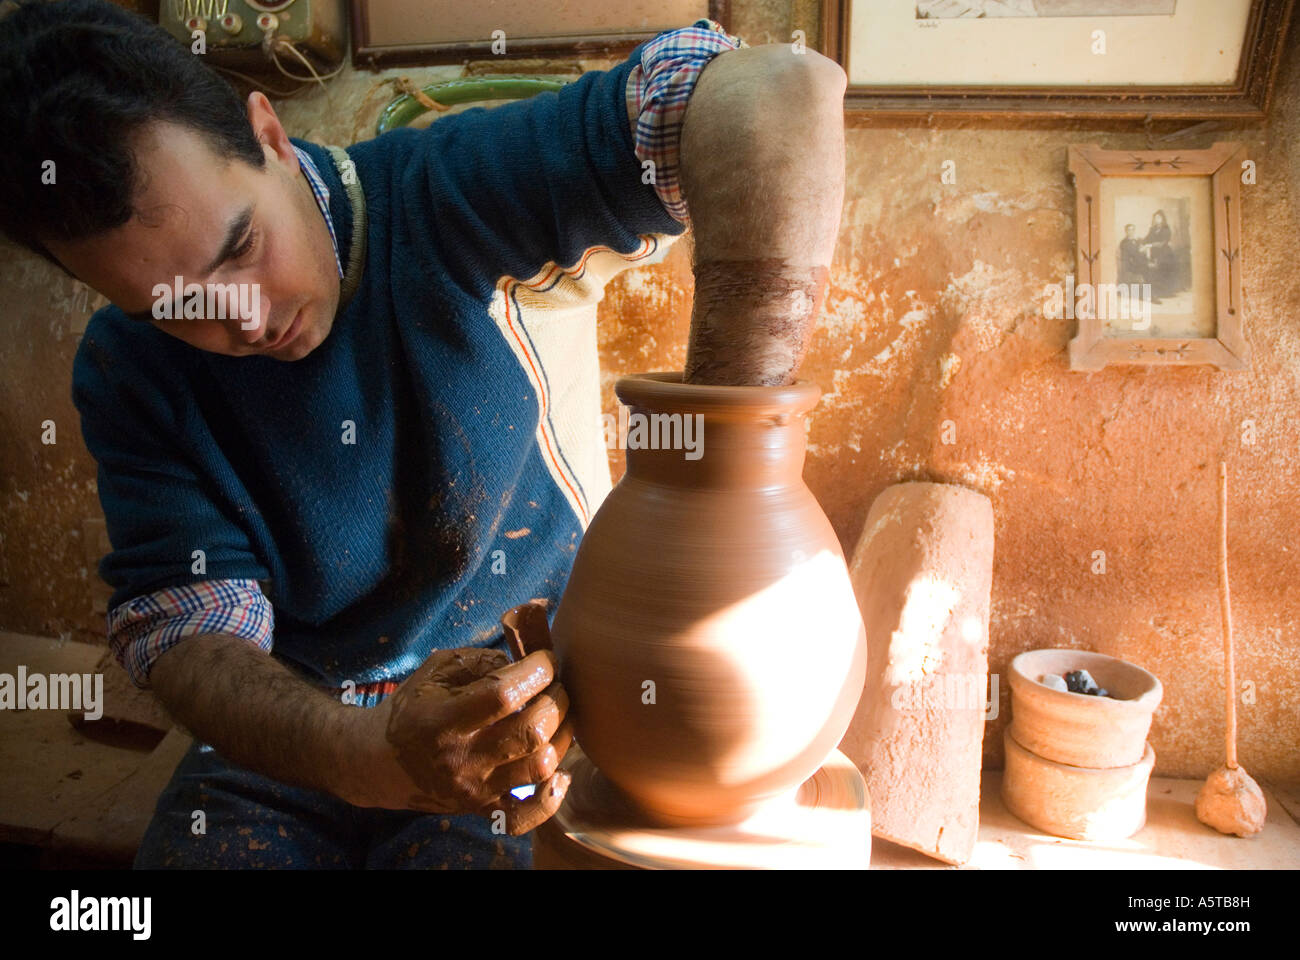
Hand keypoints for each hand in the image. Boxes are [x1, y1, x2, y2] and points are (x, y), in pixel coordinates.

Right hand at [350, 647, 572, 834]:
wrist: (378, 762)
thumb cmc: (413, 709)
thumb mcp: (436, 671)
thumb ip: (482, 660)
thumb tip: (528, 660)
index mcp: (445, 718)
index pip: (505, 693)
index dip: (537, 671)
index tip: (546, 658)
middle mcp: (462, 757)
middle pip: (531, 730)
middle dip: (557, 699)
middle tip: (557, 686)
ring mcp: (474, 789)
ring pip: (540, 766)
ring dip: (562, 736)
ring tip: (557, 717)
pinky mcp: (482, 809)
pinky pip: (526, 814)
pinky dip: (552, 794)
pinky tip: (558, 770)